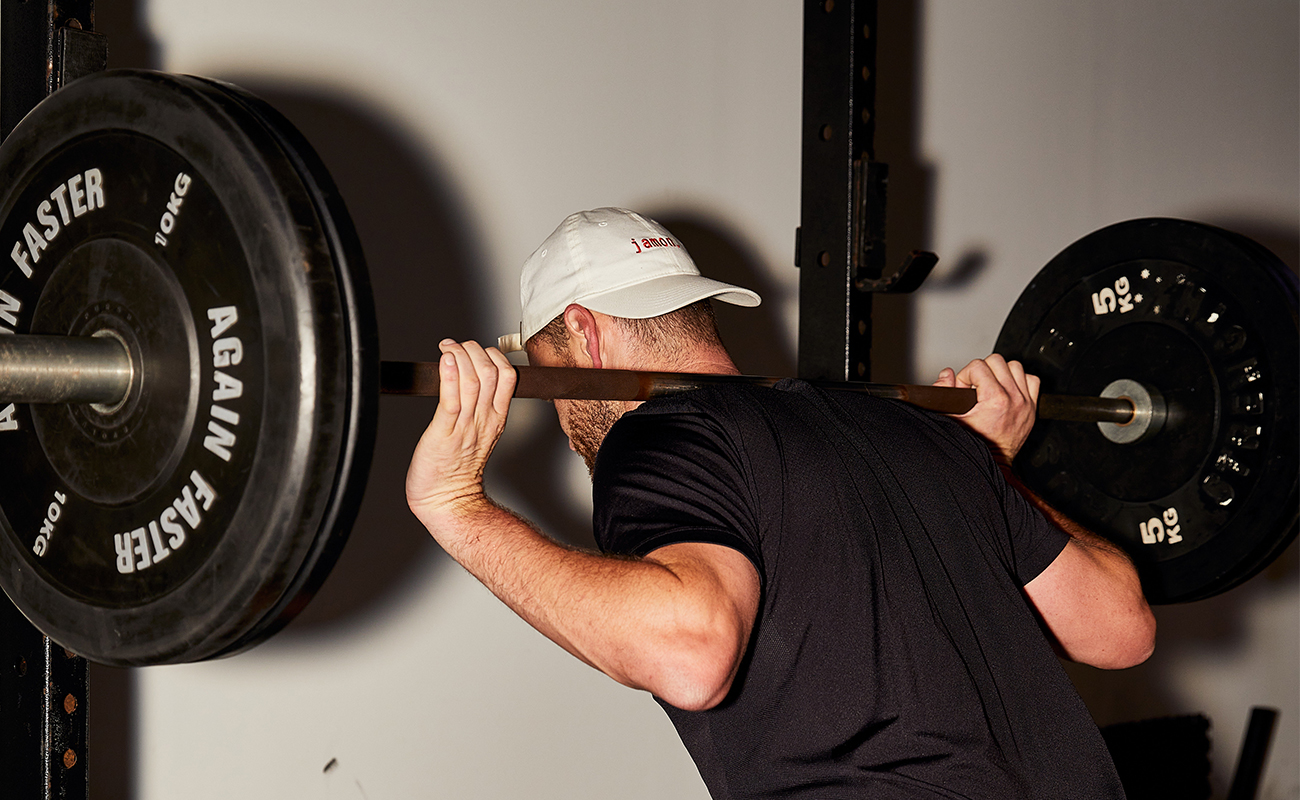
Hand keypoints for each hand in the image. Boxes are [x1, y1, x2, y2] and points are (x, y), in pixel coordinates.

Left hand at [406, 339, 516, 523]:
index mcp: (496, 417)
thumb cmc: (457, 467)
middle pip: (491, 372)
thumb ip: (478, 405)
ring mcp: (465, 426)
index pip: (507, 375)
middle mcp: (484, 419)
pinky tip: (446, 361)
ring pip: (473, 380)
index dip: (493, 354)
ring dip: (460, 356)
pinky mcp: (444, 433)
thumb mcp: (479, 432)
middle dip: (473, 349)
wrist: (447, 500)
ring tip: (447, 347)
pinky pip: (451, 400)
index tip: (474, 349)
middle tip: (456, 345)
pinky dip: (449, 376)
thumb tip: (470, 377)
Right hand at [934, 354, 1039, 464]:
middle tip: (976, 386)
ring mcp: (1025, 402)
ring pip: (1015, 367)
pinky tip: (1008, 389)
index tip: (963, 389)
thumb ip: (944, 391)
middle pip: (996, 361)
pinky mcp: (1032, 407)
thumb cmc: (974, 443)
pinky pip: (1031, 380)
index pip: (978, 366)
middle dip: (982, 371)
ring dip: (1001, 373)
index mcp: (995, 399)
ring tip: (991, 385)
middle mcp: (1013, 398)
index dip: (966, 375)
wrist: (994, 460)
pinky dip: (1020, 381)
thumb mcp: (951, 418)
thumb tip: (947, 374)